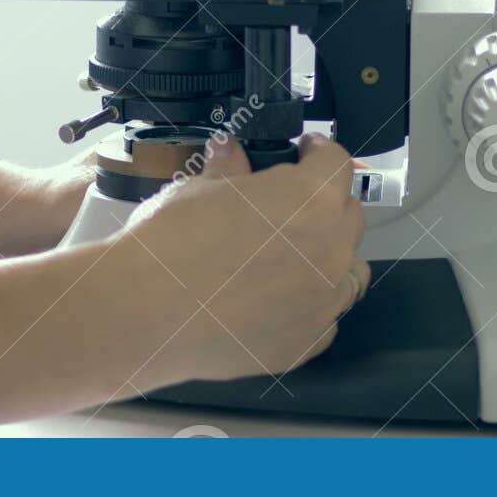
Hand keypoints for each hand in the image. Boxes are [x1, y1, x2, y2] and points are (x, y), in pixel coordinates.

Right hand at [114, 133, 368, 387]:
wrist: (146, 311)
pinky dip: (309, 306)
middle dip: (326, 204)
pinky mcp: (304, 344)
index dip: (318, 153)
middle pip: (349, 216)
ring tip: (292, 256)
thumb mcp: (198, 189)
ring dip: (329, 257)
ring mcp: (322, 303)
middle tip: (291, 205)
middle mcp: (331, 251)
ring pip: (349, 272)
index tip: (305, 152)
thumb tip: (230, 151)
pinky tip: (277, 302)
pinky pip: (324, 320)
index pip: (336, 163)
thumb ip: (228, 171)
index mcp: (312, 200)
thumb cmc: (172, 241)